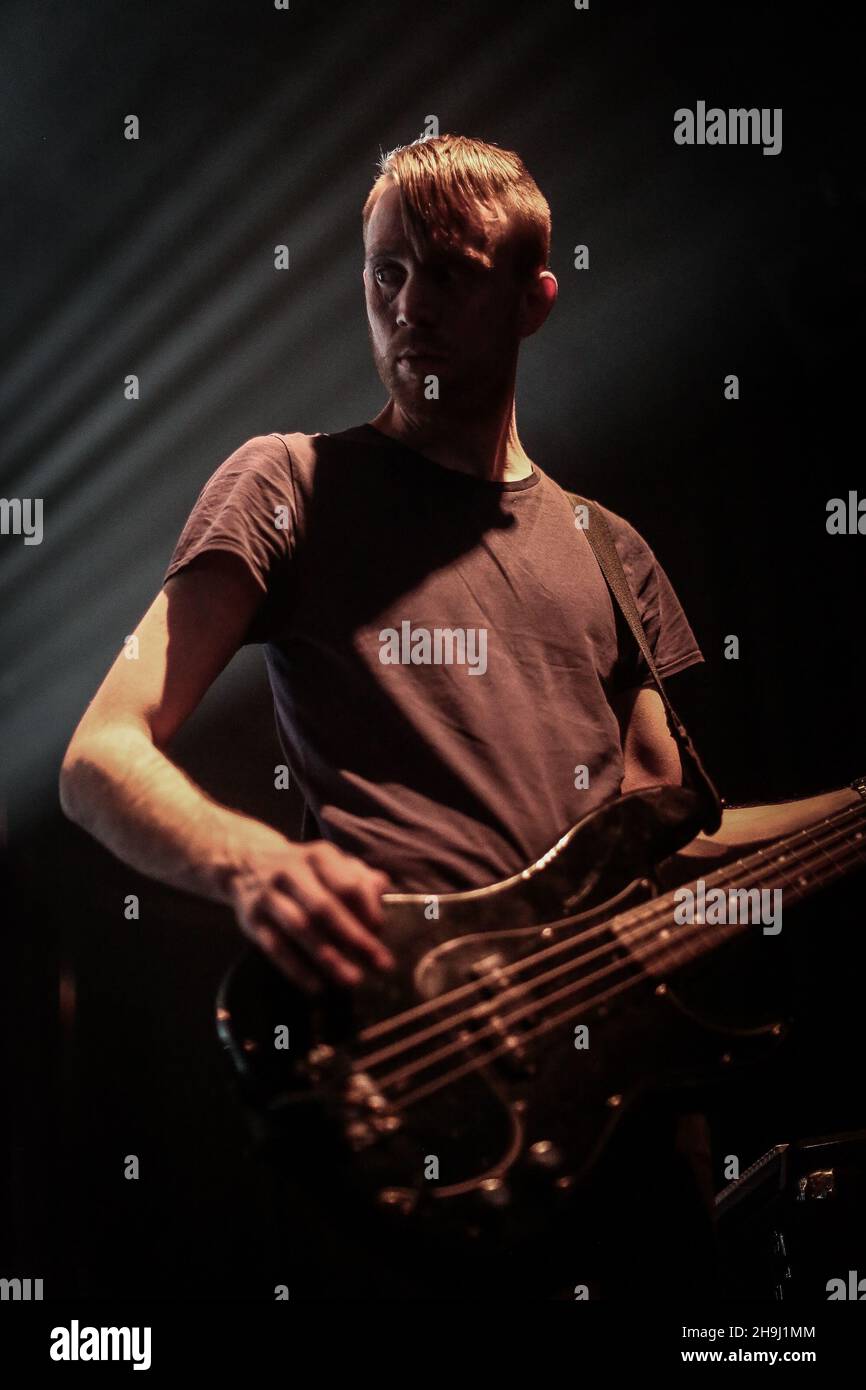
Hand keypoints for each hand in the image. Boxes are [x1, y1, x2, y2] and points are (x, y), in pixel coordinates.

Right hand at [226, 836, 394, 992]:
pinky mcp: (251, 919)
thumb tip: (384, 890)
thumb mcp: (330, 863)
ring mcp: (269, 895)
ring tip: (352, 980)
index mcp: (318, 856)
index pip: (347, 883)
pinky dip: (296, 968)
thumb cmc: (303, 869)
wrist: (246, 862)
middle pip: (324, 907)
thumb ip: (358, 876)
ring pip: (300, 928)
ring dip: (328, 956)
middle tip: (379, 964)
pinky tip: (317, 986)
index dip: (367, 908)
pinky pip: (275, 946)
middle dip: (354, 937)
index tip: (381, 932)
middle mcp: (291, 871)